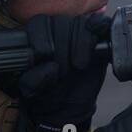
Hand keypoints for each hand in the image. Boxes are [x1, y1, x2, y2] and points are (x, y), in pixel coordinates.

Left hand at [14, 13, 110, 131]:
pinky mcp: (99, 39)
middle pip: (60, 23)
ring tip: (78, 66)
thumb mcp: (30, 90)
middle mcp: (57, 29)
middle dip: (61, 50)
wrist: (66, 108)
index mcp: (36, 36)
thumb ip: (32, 80)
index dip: (41, 42)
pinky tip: (96, 45)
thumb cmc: (45, 94)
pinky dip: (99, 27)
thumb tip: (51, 68)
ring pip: (79, 24)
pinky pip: (100, 24)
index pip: (38, 23)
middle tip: (62, 72)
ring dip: (79, 46)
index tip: (44, 60)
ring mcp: (79, 32)